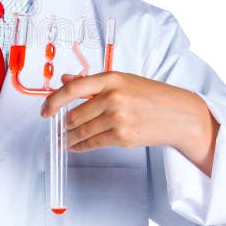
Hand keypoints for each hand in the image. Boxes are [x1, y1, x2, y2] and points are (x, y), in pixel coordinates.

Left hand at [39, 71, 217, 173]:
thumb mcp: (122, 81)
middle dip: (63, 124)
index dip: (53, 101)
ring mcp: (118, 118)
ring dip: (69, 138)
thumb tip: (65, 79)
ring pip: (81, 132)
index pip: (72, 89)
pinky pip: (93, 143)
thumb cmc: (151, 95)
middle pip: (74, 114)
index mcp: (111, 78)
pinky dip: (80, 146)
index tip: (45, 110)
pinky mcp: (123, 137)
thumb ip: (91, 82)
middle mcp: (113, 97)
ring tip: (65, 140)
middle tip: (58, 128)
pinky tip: (77, 146)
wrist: (179, 115)